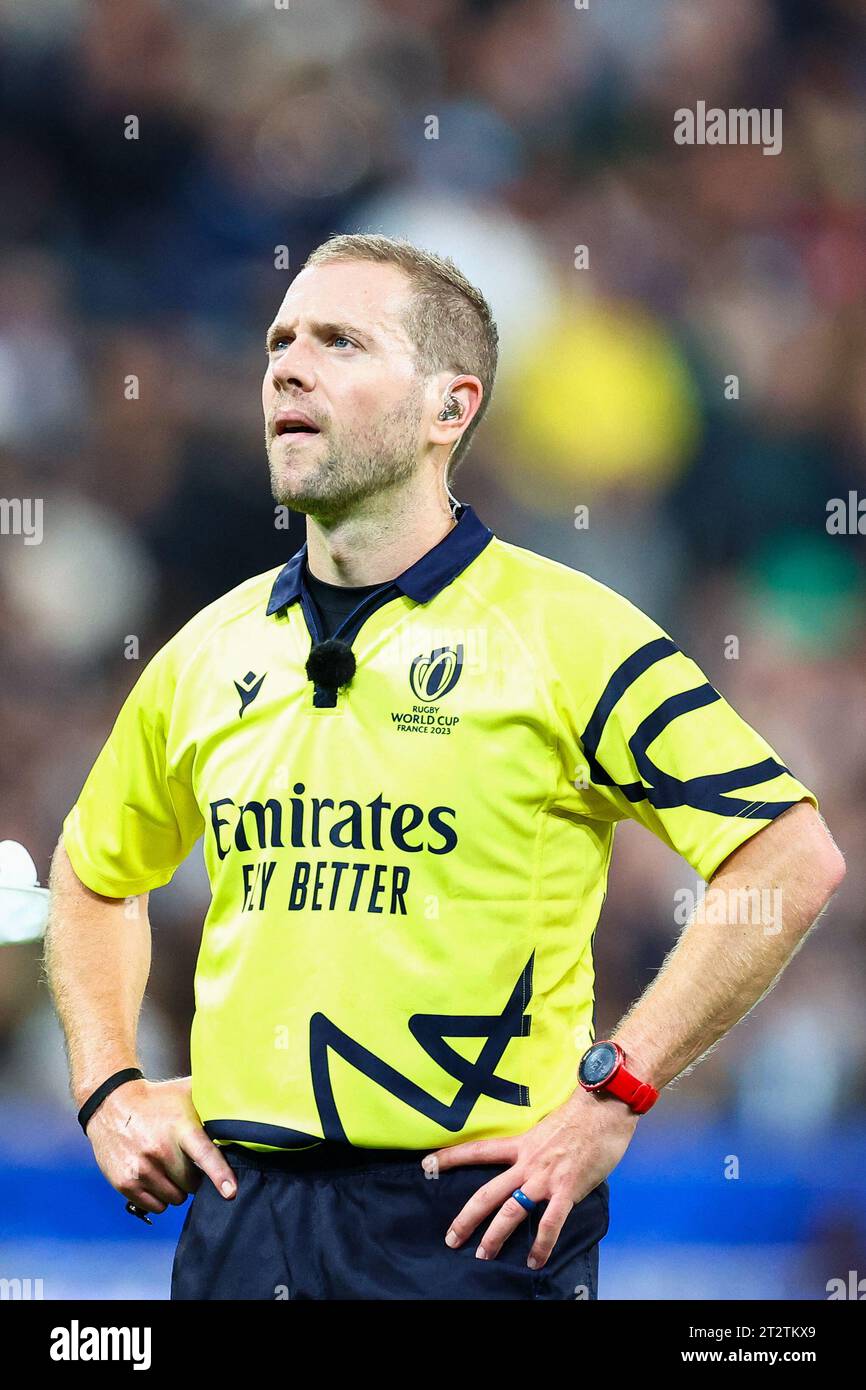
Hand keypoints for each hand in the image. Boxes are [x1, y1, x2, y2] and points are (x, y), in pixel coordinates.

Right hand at [85, 1075, 236, 1215]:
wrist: (110, 1104)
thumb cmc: (157, 1100)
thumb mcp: (185, 1091)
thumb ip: (213, 1098)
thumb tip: (246, 1096)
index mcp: (179, 1127)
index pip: (203, 1154)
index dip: (220, 1175)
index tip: (231, 1192)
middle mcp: (159, 1149)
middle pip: (192, 1183)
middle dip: (194, 1176)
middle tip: (185, 1159)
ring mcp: (140, 1168)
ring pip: (175, 1198)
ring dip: (177, 1188)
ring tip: (167, 1165)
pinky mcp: (125, 1183)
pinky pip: (156, 1206)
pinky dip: (159, 1197)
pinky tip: (154, 1175)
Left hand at [422, 1088, 638, 1269]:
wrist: (603, 1109)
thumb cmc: (580, 1117)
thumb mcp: (546, 1129)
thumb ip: (534, 1149)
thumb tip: (529, 1162)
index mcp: (520, 1144)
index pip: (477, 1150)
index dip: (450, 1157)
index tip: (427, 1164)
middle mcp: (526, 1163)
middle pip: (487, 1192)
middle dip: (466, 1218)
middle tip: (451, 1238)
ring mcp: (544, 1178)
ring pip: (511, 1211)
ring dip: (494, 1236)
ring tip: (483, 1256)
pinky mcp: (566, 1190)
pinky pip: (549, 1224)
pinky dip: (541, 1245)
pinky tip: (534, 1261)